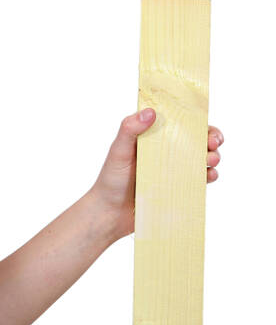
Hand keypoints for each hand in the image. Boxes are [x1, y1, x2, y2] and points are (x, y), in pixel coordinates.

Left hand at [90, 108, 224, 240]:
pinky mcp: (178, 186)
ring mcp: (172, 169)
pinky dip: (209, 175)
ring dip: (212, 156)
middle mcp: (164, 151)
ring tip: (212, 160)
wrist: (111, 213)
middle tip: (213, 143)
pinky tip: (210, 175)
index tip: (204, 124)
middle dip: (210, 138)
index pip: (177, 122)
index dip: (194, 121)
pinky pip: (199, 178)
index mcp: (151, 137)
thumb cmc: (111, 180)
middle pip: (194, 139)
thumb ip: (129, 129)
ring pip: (200, 158)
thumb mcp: (118, 151)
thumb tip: (151, 111)